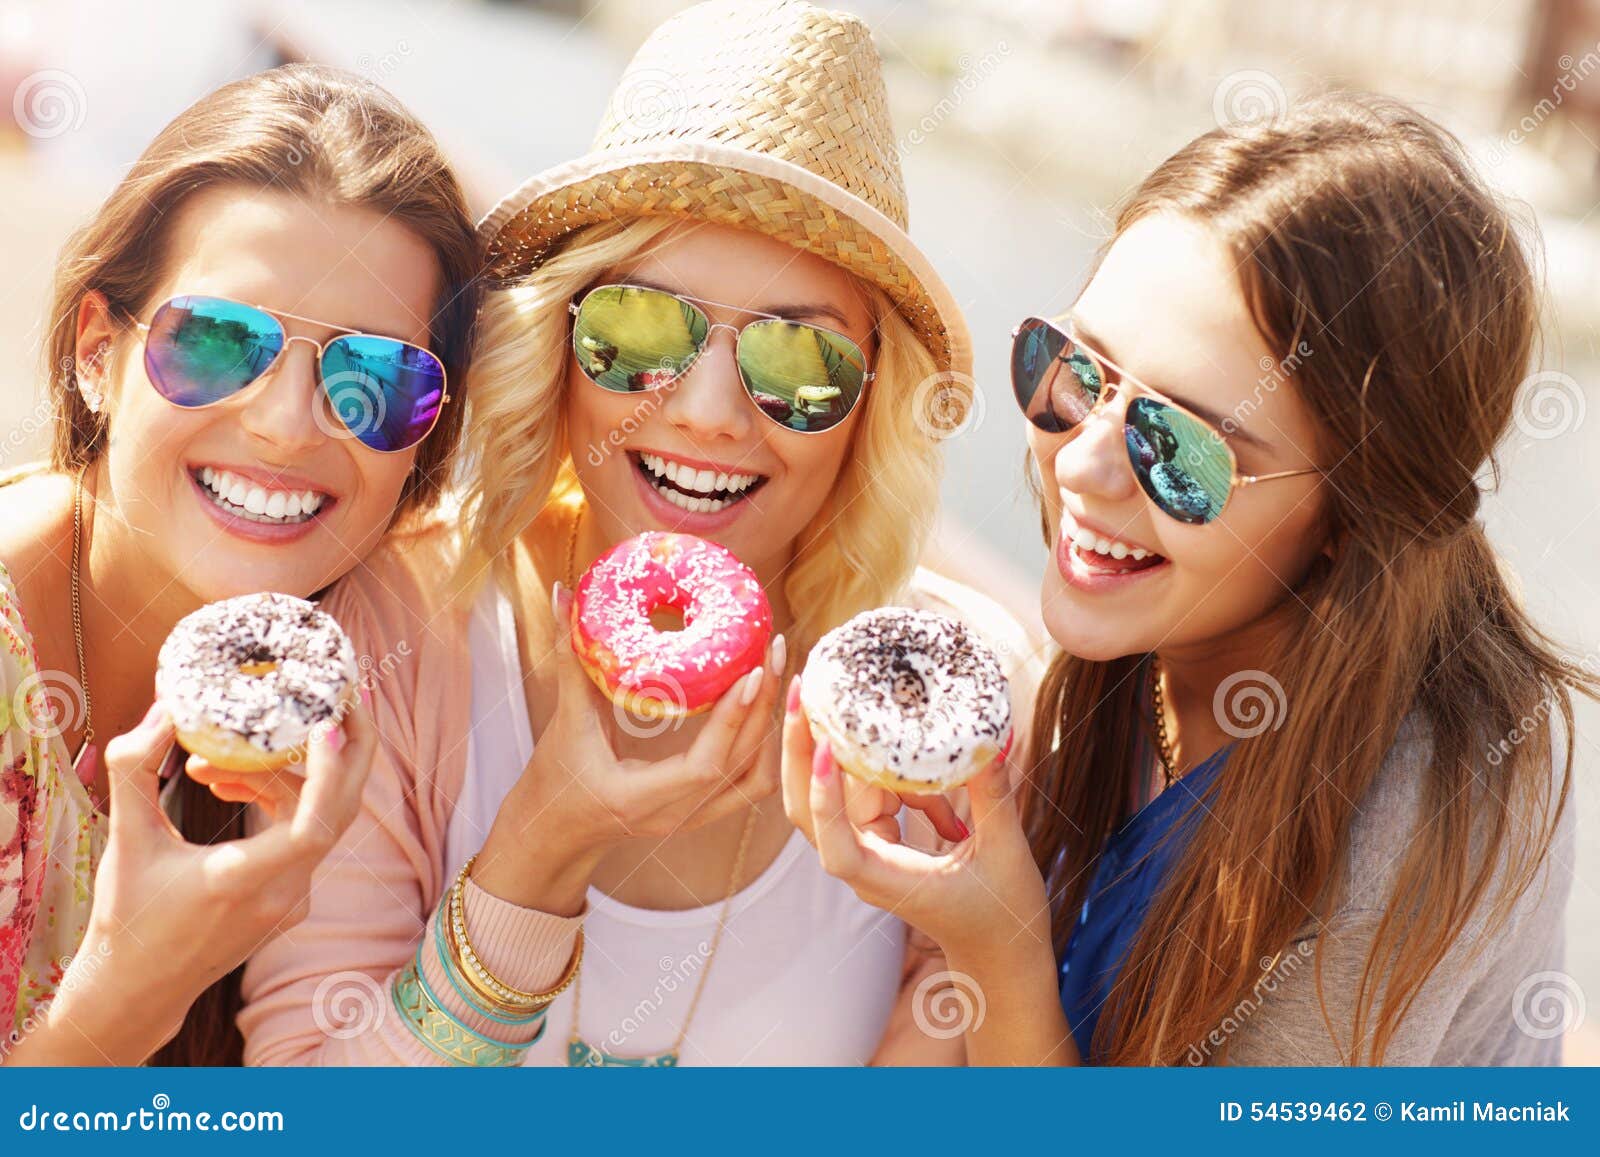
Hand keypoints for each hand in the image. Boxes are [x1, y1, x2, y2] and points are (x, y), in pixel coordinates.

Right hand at [25, 694, 375, 1064]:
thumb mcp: (123, 839)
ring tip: (209, 765)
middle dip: (347, 750)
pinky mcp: (292, 897)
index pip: (313, 827)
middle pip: (339, 812)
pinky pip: (301, 835)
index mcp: (242, 882)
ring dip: (276, 777)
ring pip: (312, 818)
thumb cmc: (127, 915)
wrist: (139, 987)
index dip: (329, 774)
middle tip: (337, 697)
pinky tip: (223, 785)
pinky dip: (274, 802)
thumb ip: (135, 769)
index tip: (327, 725)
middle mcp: (282, 893)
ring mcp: (294, 899)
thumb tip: (165, 709)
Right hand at [473, 581, 784, 913]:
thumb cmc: (554, 778)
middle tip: (773, 649)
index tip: (752, 671)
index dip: (732, 719)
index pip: (704, 766)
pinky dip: (764, 742)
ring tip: (779, 670)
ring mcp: (693, 819)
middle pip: (742, 766)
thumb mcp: (564, 720)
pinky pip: (749, 781)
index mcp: (638, 798)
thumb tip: (565, 593)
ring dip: (771, 725)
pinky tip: (768, 701)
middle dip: (764, 706)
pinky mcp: (704, 812)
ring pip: (755, 778)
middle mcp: (675, 815)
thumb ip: (569, 659)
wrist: (556, 830)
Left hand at [781, 675, 1050, 965]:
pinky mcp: (877, 837)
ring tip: (827, 693)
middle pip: (811, 809)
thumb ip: (993, 797)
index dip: (825, 800)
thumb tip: (989, 740)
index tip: (827, 749)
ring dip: (829, 748)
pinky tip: (898, 740)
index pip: (838, 847)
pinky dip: (879, 767)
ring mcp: (866, 851)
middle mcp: (865, 866)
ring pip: (831, 794)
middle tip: (803, 689)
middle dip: (801, 750)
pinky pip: (865, 791)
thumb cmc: (1004, 914)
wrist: (998, 951)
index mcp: (889, 881)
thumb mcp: (1005, 852)